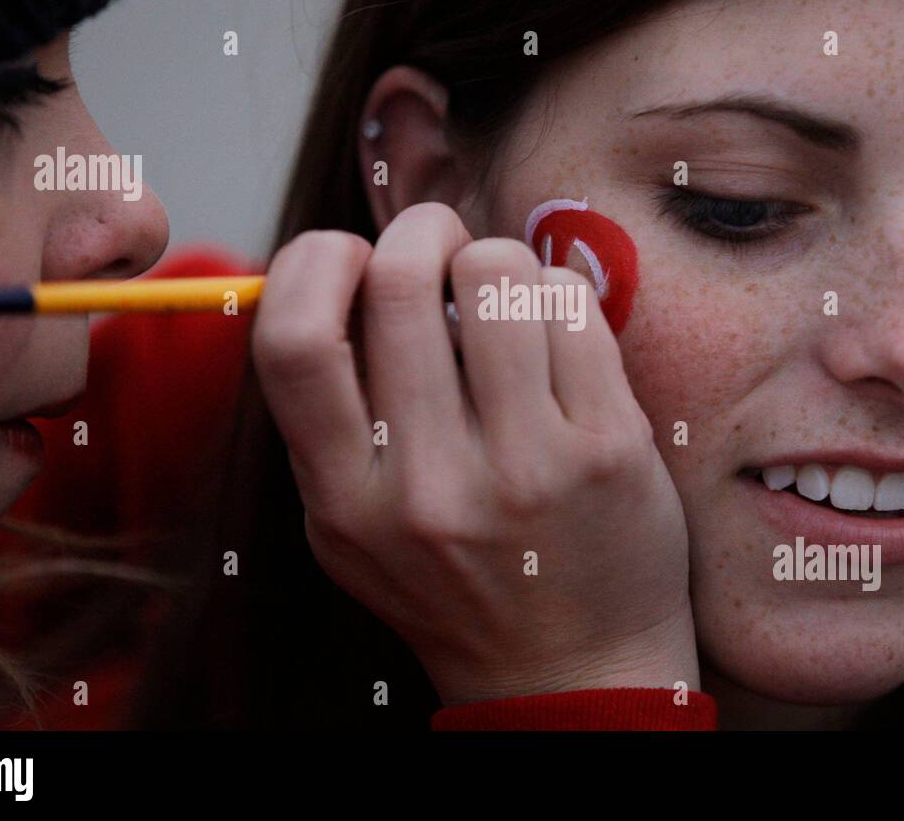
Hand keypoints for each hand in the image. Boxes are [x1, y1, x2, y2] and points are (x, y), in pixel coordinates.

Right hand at [251, 202, 697, 705]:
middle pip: (398, 281)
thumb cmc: (453, 582)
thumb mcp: (350, 527)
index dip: (312, 263)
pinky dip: (554, 293)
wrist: (569, 672)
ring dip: (493, 257)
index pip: (293, 340)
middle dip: (419, 232)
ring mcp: (526, 468)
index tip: (347, 259)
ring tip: (500, 295)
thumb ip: (325, 418)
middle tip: (437, 245)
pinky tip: (553, 333)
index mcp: (345, 500)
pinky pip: (570, 305)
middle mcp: (429, 486)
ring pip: (495, 271)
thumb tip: (328, 270)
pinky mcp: (609, 448)